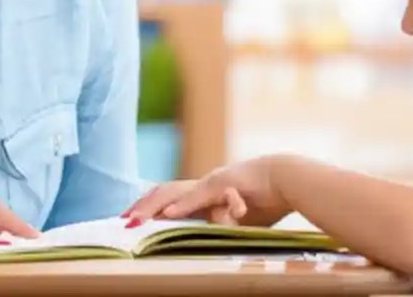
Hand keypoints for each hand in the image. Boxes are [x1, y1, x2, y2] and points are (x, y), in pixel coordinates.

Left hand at [127, 157, 292, 227]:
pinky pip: (200, 196)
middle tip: (123, 220)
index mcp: (205, 191)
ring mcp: (213, 182)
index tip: (131, 219)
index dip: (149, 206)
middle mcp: (204, 183)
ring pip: (175, 193)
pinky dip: (183, 206)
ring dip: (153, 207)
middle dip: (142, 206)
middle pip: (165, 191)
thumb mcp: (240, 218)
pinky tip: (168, 216)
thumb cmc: (269, 199)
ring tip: (135, 219)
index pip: (170, 196)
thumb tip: (215, 234)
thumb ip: (224, 224)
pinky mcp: (226, 183)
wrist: (289, 179)